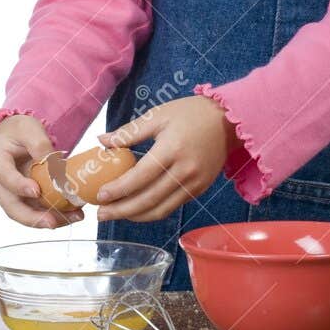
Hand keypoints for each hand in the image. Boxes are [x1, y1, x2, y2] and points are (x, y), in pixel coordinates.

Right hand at [0, 114, 84, 228]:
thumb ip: (39, 145)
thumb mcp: (28, 129)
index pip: (5, 178)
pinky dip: (54, 215)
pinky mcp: (23, 201)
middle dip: (33, 218)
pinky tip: (73, 214)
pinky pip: (37, 212)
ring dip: (49, 219)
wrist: (15, 136)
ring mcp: (10, 195)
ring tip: (74, 217)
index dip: (20, 186)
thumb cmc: (18, 131)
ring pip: (25, 214)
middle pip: (12, 207)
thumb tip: (52, 164)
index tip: (36, 191)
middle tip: (53, 222)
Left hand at [94, 96, 236, 222]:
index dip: (118, 189)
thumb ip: (129, 132)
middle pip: (148, 200)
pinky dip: (152, 211)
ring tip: (114, 214)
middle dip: (121, 210)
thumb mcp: (157, 115)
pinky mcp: (200, 190)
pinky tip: (136, 209)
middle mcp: (184, 171)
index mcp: (172, 150)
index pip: (140, 177)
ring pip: (161, 210)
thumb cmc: (190, 113)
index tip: (100, 196)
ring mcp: (194, 184)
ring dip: (135, 216)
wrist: (229, 120)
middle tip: (101, 214)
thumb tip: (101, 140)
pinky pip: (172, 206)